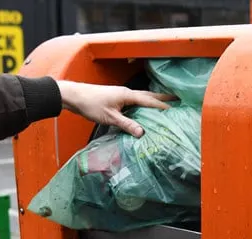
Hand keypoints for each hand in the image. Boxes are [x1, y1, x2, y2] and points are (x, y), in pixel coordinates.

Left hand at [57, 80, 173, 137]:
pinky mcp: (116, 98)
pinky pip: (135, 100)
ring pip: (142, 97)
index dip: (162, 106)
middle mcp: (127, 93)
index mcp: (127, 95)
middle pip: (148, 96)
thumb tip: (142, 133)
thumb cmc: (92, 105)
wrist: (75, 96)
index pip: (149, 101)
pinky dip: (144, 103)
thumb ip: (126, 124)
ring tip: (165, 103)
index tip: (175, 110)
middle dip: (162, 99)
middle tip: (176, 99)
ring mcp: (121, 95)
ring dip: (154, 100)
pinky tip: (144, 108)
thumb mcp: (110, 117)